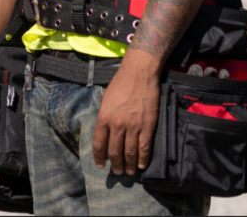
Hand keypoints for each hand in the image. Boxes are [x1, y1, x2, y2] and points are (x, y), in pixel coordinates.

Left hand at [93, 51, 160, 174]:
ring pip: (130, 153)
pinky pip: (144, 148)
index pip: (98, 144)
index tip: (101, 165)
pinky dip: (142, 159)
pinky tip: (141, 165)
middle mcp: (117, 124)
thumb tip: (105, 133)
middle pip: (114, 151)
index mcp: (103, 118)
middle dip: (115, 165)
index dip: (99, 157)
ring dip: (128, 165)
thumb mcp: (105, 101)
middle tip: (117, 172)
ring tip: (128, 172)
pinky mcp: (148, 126)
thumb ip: (104, 118)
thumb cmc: (120, 85)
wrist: (138, 74)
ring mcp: (133, 127)